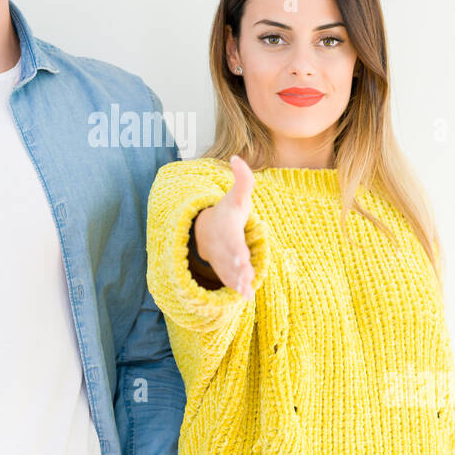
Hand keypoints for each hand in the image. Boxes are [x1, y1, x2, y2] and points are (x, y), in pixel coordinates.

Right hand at [192, 154, 255, 299]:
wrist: (207, 230)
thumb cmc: (228, 213)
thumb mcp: (236, 196)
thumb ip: (242, 178)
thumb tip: (237, 157)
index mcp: (227, 228)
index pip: (232, 240)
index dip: (236, 249)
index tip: (242, 258)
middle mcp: (224, 246)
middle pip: (230, 258)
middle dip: (237, 267)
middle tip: (244, 276)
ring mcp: (223, 259)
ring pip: (230, 271)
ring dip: (238, 281)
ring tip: (247, 291)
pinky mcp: (225, 269)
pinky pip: (230, 279)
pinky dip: (236, 288)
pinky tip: (246, 297)